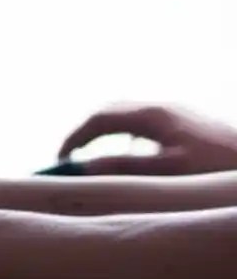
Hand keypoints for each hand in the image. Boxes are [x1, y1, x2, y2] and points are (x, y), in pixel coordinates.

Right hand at [60, 104, 236, 175]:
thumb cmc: (217, 167)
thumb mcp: (169, 171)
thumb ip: (126, 167)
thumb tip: (86, 166)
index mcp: (152, 114)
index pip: (99, 118)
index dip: (75, 137)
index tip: (61, 159)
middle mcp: (161, 107)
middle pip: (110, 111)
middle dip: (86, 132)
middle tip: (71, 158)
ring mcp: (174, 113)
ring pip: (127, 116)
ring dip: (106, 134)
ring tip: (94, 158)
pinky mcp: (185, 123)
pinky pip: (143, 124)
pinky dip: (125, 137)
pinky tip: (131, 157)